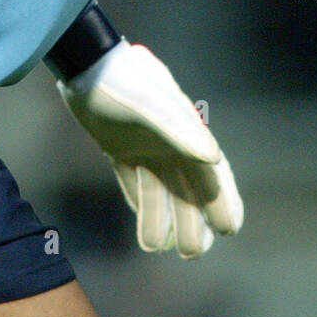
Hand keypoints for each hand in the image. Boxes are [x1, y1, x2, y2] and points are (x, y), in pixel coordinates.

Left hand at [57, 40, 242, 257]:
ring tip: (170, 249)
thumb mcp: (152, 106)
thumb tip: (213, 158)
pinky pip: (135, 184)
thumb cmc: (122, 81)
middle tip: (194, 252)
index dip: (222, 200)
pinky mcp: (119, 148)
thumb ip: (181, 131)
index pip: (211, 173)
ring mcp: (144, 146)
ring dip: (167, 219)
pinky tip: (148, 229)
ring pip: (162, 191)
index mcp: (185, 132)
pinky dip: (142, 206)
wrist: (87, 65)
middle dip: (195, 220)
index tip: (230, 229)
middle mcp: (169, 142)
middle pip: (188, 188)